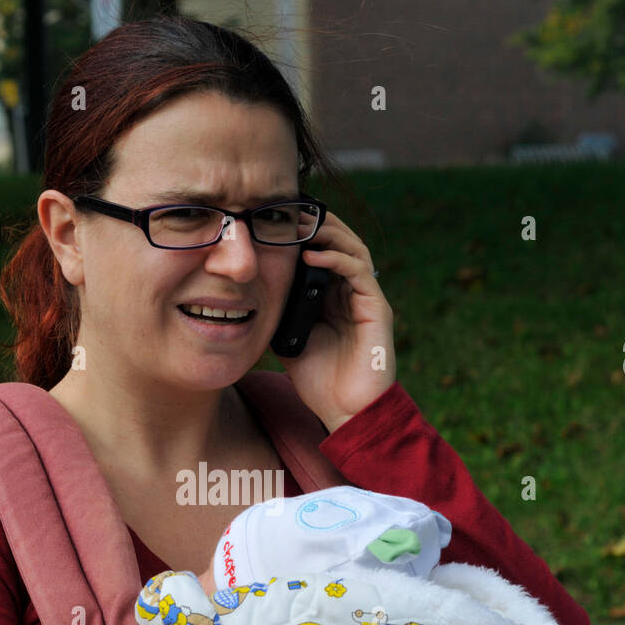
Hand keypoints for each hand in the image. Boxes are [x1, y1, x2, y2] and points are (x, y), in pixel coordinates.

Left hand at [280, 210, 395, 432]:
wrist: (345, 412)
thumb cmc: (319, 380)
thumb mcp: (286, 339)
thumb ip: (277, 313)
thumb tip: (247, 293)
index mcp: (333, 296)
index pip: (322, 251)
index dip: (303, 233)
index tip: (275, 220)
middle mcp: (352, 292)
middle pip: (340, 242)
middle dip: (315, 223)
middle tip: (287, 212)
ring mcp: (366, 298)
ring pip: (352, 248)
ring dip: (326, 233)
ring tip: (299, 226)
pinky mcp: (377, 308)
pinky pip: (360, 271)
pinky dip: (336, 259)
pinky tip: (312, 257)